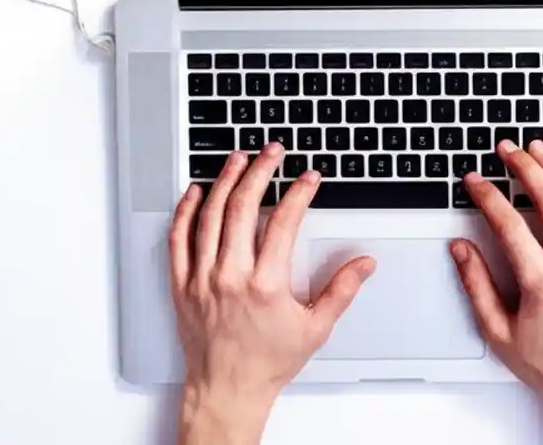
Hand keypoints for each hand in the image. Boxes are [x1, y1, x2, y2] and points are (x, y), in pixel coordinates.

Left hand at [169, 143, 375, 444]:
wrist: (227, 389)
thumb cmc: (268, 362)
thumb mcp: (315, 328)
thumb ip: (341, 290)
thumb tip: (364, 263)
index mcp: (266, 285)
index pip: (283, 222)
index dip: (298, 193)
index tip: (308, 178)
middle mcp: (230, 277)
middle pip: (242, 207)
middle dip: (260, 172)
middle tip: (272, 153)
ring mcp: (201, 279)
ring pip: (209, 216)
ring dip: (224, 181)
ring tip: (238, 159)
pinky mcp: (181, 285)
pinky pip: (178, 239)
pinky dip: (186, 211)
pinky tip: (196, 192)